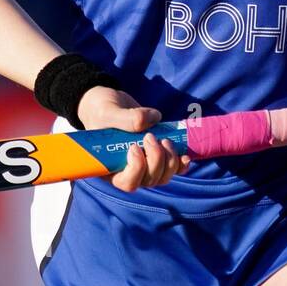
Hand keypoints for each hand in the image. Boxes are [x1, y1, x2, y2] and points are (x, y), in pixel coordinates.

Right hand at [75, 85, 191, 189]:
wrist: (112, 102)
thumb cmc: (102, 110)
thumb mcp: (108, 112)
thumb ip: (127, 118)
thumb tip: (154, 119)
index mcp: (111, 167)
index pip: (127, 182)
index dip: (137, 169)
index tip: (135, 147)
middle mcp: (128, 171)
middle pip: (149, 180)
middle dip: (156, 160)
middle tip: (150, 136)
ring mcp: (145, 165)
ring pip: (163, 176)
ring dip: (170, 160)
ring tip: (165, 140)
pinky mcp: (158, 155)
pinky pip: (174, 169)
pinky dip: (181, 164)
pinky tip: (184, 155)